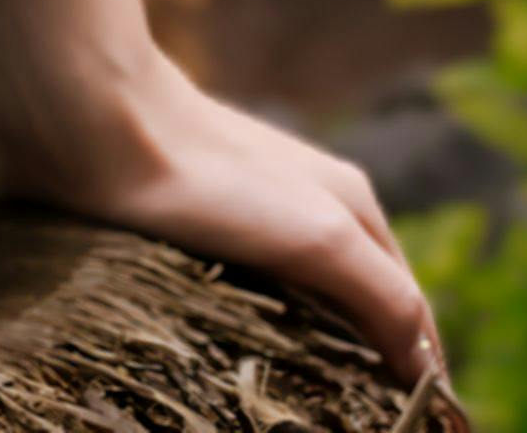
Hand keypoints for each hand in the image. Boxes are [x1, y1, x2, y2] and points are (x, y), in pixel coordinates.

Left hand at [0, 50, 451, 409]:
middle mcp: (303, 214)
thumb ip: (388, 300)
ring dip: (312, 372)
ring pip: (298, 318)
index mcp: (350, 208)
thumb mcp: (323, 237)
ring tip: (312, 419)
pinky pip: (241, 313)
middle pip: (357, 315)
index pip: (410, 314)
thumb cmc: (216, 178)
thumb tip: (429, 374)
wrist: (97, 124)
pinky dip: (259, 353)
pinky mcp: (187, 243)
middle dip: (372, 378)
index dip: (425, 378)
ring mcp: (245, 228)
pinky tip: (245, 384)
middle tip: (366, 428)